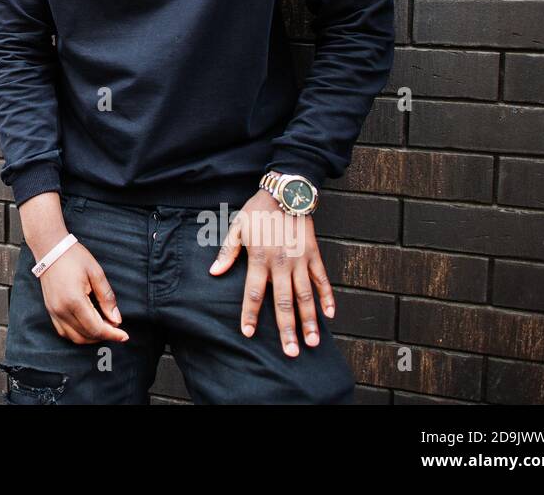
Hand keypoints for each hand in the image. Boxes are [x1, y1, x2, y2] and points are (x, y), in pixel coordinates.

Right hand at [38, 242, 128, 344]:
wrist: (50, 248)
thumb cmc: (73, 257)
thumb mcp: (96, 273)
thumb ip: (107, 298)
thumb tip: (116, 319)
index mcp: (74, 300)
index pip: (96, 328)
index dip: (112, 334)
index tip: (124, 336)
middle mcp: (61, 310)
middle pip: (86, 335)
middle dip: (104, 336)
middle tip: (116, 328)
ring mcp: (53, 312)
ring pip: (75, 337)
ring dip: (91, 337)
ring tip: (104, 327)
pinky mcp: (50, 310)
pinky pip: (64, 332)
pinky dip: (78, 334)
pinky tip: (88, 326)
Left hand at [207, 189, 335, 357]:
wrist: (287, 192)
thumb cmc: (259, 211)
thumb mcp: (238, 227)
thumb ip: (228, 252)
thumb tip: (214, 272)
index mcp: (260, 258)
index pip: (253, 293)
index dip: (249, 314)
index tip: (248, 333)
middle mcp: (281, 263)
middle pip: (283, 302)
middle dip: (287, 329)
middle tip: (291, 352)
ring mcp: (300, 261)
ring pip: (306, 296)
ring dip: (309, 320)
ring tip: (311, 342)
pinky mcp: (314, 255)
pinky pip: (322, 280)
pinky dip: (327, 297)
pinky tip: (329, 314)